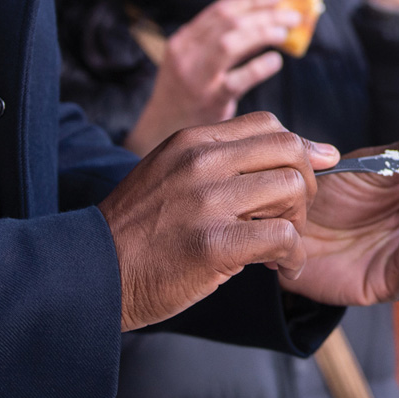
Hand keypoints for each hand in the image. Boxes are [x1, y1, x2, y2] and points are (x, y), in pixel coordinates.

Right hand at [99, 113, 339, 330]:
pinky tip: (282, 267)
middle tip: (294, 215)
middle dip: (306, 183)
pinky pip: (282, 237)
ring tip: (282, 245)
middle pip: (290, 150)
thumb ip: (219, 162)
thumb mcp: (170, 173)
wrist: (92, 272)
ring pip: (292, 189)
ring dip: (300, 222)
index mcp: (192, 141)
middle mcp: (201, 162)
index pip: (269, 125)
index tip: (302, 177)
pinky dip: (294, 256)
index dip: (297, 151)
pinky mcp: (214, 244)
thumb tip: (283, 154)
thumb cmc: (138, 231)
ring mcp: (208, 201)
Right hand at [127, 0, 299, 153]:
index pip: (219, 10)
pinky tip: (275, 61)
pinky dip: (260, 66)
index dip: (251, 0)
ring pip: (230, 44)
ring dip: (262, 33)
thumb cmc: (187, 92)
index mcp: (182, 40)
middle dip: (263, 13)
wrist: (163, 130)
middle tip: (291, 14)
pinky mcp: (210, 100)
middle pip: (228, 22)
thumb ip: (216, 40)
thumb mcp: (191, 60)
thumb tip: (262, 20)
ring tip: (285, 32)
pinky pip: (239, 79)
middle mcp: (186, 55)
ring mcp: (197, 78)